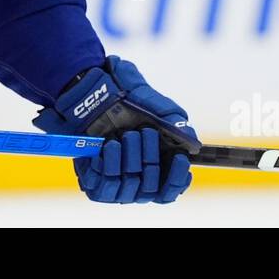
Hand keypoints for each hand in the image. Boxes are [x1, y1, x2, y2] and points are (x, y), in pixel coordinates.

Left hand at [33, 56, 197, 203]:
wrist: (87, 90)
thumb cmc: (120, 95)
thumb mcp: (149, 99)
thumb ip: (172, 117)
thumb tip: (191, 138)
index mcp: (154, 160)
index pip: (170, 188)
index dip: (176, 179)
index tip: (179, 158)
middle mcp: (135, 173)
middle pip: (151, 187)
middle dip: (151, 159)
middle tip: (143, 133)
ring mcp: (114, 177)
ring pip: (128, 188)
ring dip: (130, 161)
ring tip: (124, 136)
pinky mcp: (92, 178)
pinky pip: (103, 186)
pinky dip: (108, 166)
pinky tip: (109, 146)